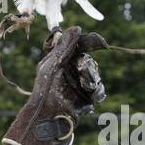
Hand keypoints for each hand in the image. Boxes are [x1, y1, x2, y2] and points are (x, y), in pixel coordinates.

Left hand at [2, 27, 107, 144]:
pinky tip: (90, 90)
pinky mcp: (87, 98)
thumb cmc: (44, 90)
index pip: (78, 46)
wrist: (47, 117)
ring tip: (84, 82)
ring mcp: (79, 84)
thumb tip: (77, 27)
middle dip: (87, 63)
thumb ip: (65, 46)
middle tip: (81, 66)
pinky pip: (99, 90)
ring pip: (95, 74)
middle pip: (89, 59)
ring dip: (91, 76)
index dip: (89, 42)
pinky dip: (96, 89)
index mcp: (61, 60)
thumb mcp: (53, 64)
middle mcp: (71, 71)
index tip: (99, 41)